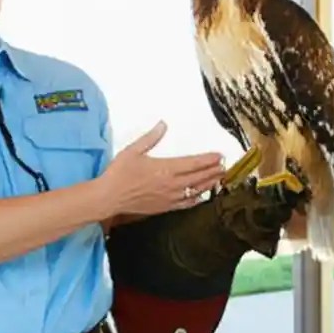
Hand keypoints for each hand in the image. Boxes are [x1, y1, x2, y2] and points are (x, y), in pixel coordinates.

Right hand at [98, 121, 226, 216]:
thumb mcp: (133, 150)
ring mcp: (170, 197)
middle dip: (213, 171)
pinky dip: (196, 199)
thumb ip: (151, 138)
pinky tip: (202, 196)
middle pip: (199, 177)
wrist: (109, 197)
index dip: (209, 159)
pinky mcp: (165, 207)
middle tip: (224, 166)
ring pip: (195, 191)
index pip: (194, 163)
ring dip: (209, 184)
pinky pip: (185, 204)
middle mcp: (172, 184)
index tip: (219, 155)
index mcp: (167, 168)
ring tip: (219, 179)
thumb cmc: (119, 173)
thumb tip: (163, 125)